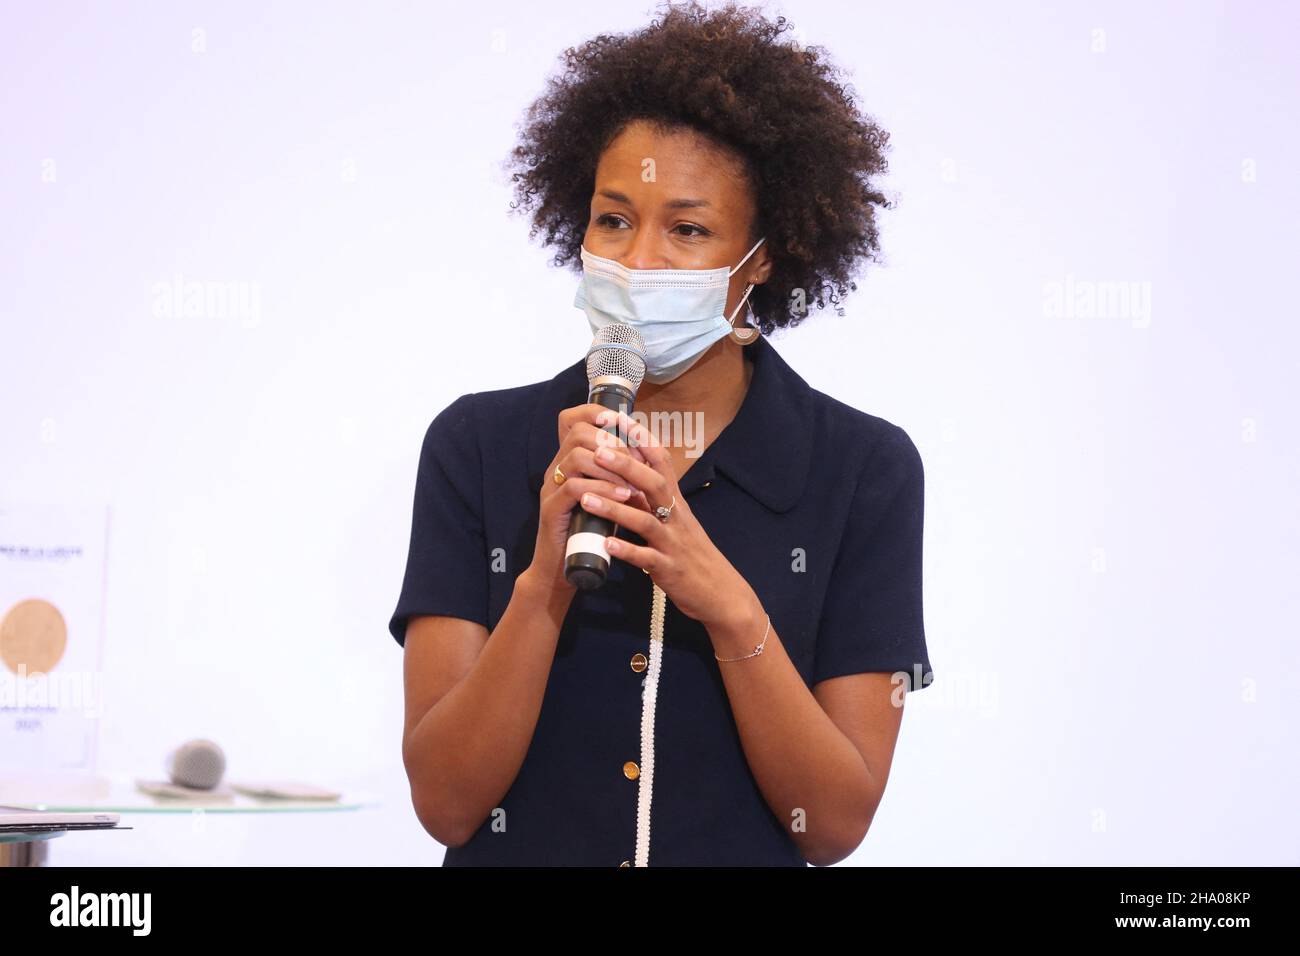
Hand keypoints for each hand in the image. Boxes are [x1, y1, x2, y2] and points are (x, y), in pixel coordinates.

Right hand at [526, 402, 655, 594]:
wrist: (563, 570)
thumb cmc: (590, 534)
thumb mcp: (605, 497)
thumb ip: (616, 475)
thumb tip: (645, 453)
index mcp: (568, 461)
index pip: (574, 419)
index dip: (598, 414)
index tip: (622, 422)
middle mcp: (556, 469)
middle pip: (578, 433)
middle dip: (613, 445)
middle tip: (635, 465)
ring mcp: (551, 488)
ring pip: (576, 457)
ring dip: (610, 469)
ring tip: (631, 487)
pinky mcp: (551, 510)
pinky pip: (573, 488)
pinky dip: (602, 490)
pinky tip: (621, 499)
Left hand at [576, 408, 756, 630]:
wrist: (721, 593)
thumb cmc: (693, 555)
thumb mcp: (677, 522)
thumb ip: (654, 500)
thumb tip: (629, 474)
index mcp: (677, 504)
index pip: (663, 464)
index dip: (643, 441)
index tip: (620, 421)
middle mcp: (677, 519)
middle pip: (654, 485)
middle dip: (626, 467)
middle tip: (597, 452)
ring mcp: (673, 544)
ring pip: (645, 521)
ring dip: (615, 509)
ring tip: (586, 500)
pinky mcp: (669, 570)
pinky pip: (646, 559)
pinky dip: (627, 551)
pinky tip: (606, 545)